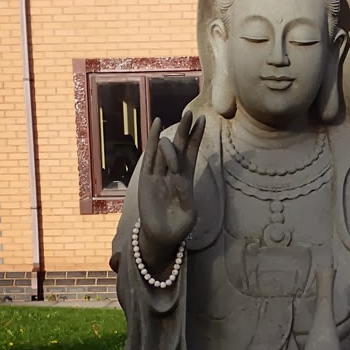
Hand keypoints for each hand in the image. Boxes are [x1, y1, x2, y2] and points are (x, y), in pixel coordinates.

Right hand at [138, 111, 204, 269]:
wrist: (162, 237)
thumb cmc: (179, 227)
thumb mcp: (189, 214)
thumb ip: (186, 198)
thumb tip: (180, 182)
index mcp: (186, 179)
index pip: (192, 153)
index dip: (197, 137)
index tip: (203, 120)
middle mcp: (173, 173)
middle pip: (180, 146)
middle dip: (185, 130)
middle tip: (191, 113)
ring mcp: (159, 174)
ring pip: (165, 149)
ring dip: (172, 139)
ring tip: (178, 134)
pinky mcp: (146, 178)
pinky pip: (149, 156)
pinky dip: (153, 140)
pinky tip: (157, 125)